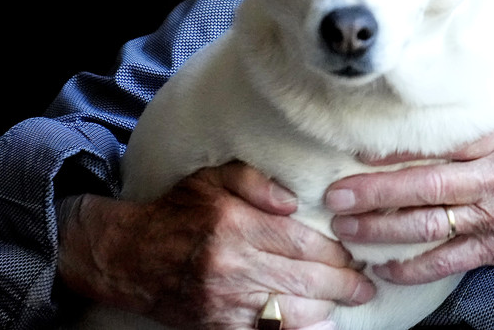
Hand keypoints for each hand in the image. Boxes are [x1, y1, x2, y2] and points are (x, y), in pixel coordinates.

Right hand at [58, 162, 374, 329]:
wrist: (128, 256)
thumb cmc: (179, 211)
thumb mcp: (213, 178)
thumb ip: (256, 181)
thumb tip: (294, 203)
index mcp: (236, 225)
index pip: (303, 243)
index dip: (336, 252)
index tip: (355, 255)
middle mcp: (233, 265)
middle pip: (304, 279)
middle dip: (342, 284)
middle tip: (364, 285)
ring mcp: (225, 300)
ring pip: (290, 310)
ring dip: (325, 308)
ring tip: (347, 303)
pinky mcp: (217, 325)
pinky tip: (317, 324)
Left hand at [324, 82, 493, 283]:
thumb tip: (486, 58)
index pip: (438, 141)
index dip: (394, 146)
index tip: (357, 146)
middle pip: (421, 187)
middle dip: (372, 193)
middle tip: (335, 195)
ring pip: (426, 226)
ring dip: (381, 230)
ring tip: (346, 228)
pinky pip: (449, 261)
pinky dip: (414, 268)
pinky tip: (386, 270)